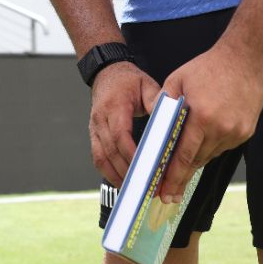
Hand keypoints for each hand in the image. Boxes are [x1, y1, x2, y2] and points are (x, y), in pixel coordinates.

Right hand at [90, 61, 160, 187]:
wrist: (107, 73)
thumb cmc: (129, 80)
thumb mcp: (146, 85)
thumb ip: (157, 103)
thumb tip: (169, 122)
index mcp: (114, 106)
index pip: (120, 134)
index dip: (132, 154)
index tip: (147, 169)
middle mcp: (100, 118)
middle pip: (111, 150)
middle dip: (128, 171)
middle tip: (146, 186)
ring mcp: (94, 127)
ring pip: (101, 157)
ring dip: (116, 175)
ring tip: (134, 190)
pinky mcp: (94, 134)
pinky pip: (97, 157)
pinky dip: (108, 172)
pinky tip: (121, 182)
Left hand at [157, 43, 262, 202]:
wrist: (245, 59)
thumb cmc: (208, 67)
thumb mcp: (177, 79)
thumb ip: (164, 104)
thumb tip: (153, 126)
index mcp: (202, 116)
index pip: (183, 154)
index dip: (173, 175)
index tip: (164, 191)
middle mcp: (221, 128)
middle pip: (197, 160)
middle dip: (181, 176)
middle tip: (168, 193)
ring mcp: (237, 132)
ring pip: (210, 155)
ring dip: (195, 161)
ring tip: (180, 172)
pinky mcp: (246, 131)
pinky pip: (223, 147)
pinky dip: (210, 147)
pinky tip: (200, 146)